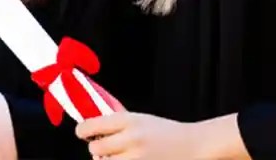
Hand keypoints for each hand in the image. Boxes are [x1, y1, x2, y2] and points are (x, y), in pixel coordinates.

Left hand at [76, 112, 198, 159]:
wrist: (193, 145)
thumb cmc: (164, 132)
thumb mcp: (140, 119)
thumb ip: (117, 124)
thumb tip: (91, 132)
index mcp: (129, 120)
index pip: (92, 125)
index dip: (82, 130)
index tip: (81, 133)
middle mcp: (132, 139)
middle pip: (95, 148)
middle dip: (96, 149)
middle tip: (102, 148)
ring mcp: (138, 158)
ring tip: (115, 156)